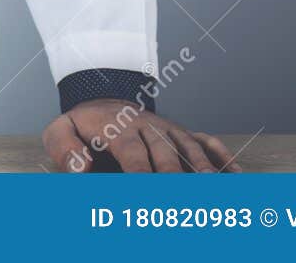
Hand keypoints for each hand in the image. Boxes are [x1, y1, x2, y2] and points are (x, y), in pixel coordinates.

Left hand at [43, 99, 240, 172]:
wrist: (102, 99)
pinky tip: (235, 174)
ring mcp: (167, 129)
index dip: (140, 172)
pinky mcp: (180, 133)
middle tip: (183, 196)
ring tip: (212, 187)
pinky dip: (221, 155)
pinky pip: (204, 140)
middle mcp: (148, 127)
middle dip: (174, 174)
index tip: (145, 188)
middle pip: (165, 151)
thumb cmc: (82, 126)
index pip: (132, 152)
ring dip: (202, 167)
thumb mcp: (60, 130)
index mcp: (118, 127)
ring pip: (188, 146)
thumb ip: (64, 149)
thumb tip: (80, 169)